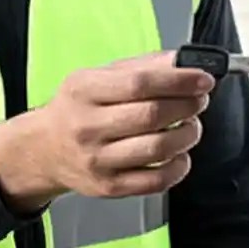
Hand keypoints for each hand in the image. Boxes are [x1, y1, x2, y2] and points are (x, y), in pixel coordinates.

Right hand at [0, 51, 215, 209]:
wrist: (44, 148)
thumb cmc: (78, 107)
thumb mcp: (99, 76)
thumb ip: (142, 66)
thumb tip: (183, 61)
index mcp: (84, 90)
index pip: (140, 83)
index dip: (179, 80)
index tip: (203, 79)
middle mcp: (87, 126)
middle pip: (152, 116)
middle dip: (187, 105)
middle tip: (199, 100)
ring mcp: (97, 160)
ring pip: (158, 149)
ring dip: (187, 134)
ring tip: (191, 125)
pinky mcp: (108, 187)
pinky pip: (155, 180)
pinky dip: (179, 166)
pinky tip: (180, 153)